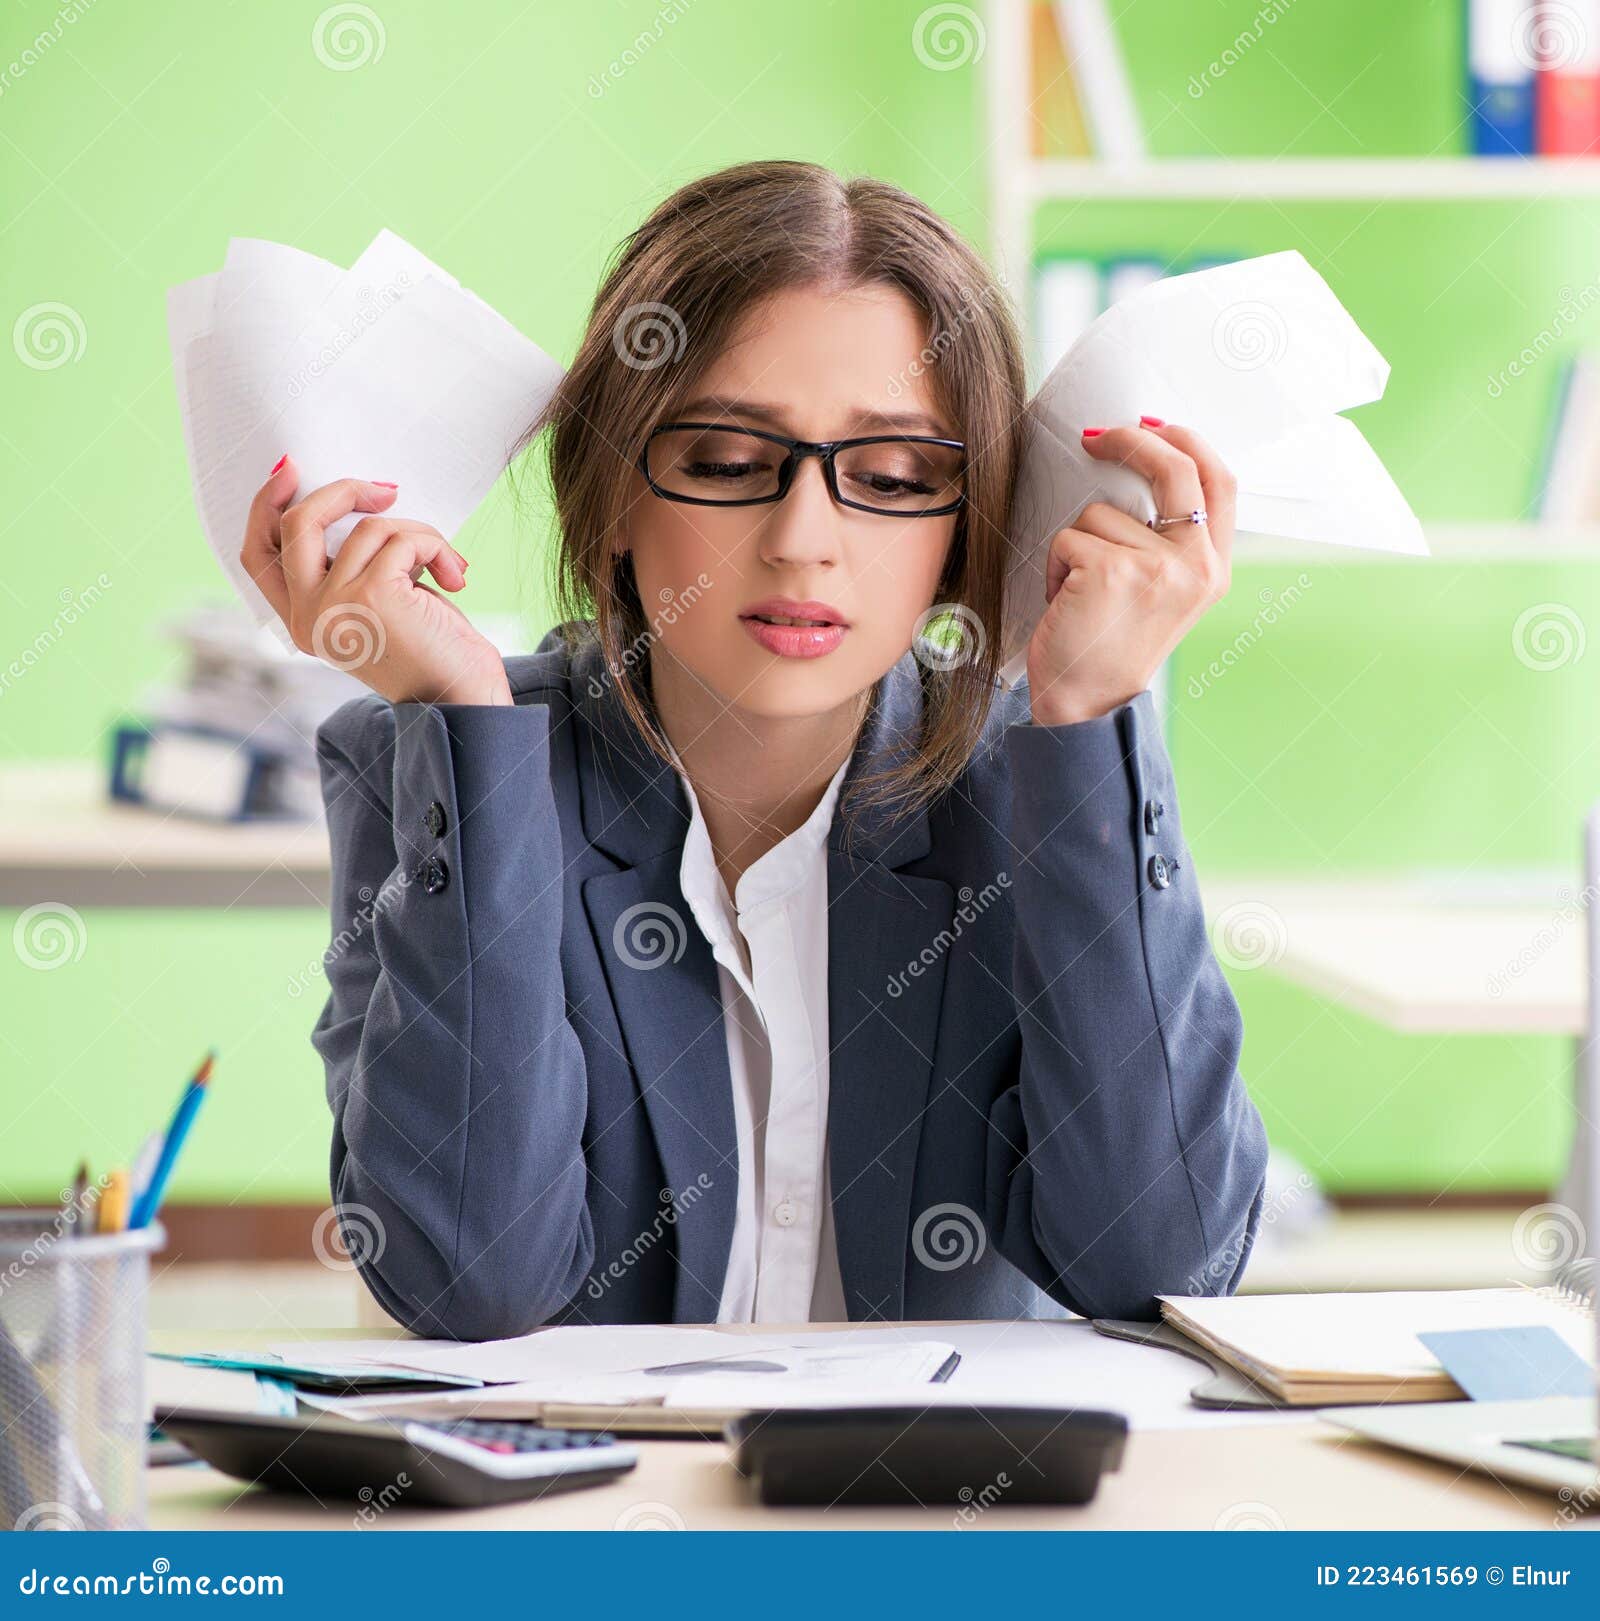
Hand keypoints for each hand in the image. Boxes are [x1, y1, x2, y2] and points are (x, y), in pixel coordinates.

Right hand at [239, 455, 511, 706]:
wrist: (463, 695)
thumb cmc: (430, 650)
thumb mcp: (378, 604)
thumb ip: (353, 567)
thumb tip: (356, 501)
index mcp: (302, 621)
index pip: (258, 555)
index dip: (266, 506)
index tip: (290, 472)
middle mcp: (309, 616)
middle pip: (296, 524)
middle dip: (340, 492)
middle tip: (383, 489)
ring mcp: (336, 604)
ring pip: (366, 528)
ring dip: (416, 534)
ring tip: (445, 565)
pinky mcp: (372, 594)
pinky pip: (403, 539)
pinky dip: (436, 548)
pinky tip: (455, 578)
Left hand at [1025, 419, 1234, 726]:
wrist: (1087, 705)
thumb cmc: (1112, 647)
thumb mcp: (1163, 594)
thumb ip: (1168, 542)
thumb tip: (1143, 466)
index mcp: (1213, 569)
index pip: (1219, 483)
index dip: (1187, 442)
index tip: (1152, 425)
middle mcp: (1195, 567)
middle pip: (1173, 469)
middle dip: (1129, 440)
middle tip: (1094, 437)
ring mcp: (1155, 568)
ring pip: (1101, 512)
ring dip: (1077, 545)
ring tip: (1080, 592)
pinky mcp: (1110, 571)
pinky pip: (1069, 537)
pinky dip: (1054, 565)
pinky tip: (1064, 601)